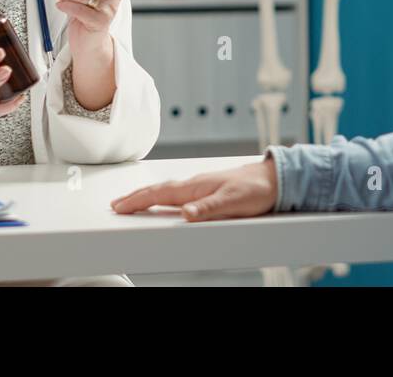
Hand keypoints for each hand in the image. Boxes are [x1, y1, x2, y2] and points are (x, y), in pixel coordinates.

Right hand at [111, 158, 277, 221]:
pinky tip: (165, 200)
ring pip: (168, 190)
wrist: (275, 178)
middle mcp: (196, 184)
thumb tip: (186, 213)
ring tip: (133, 201)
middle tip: (117, 204)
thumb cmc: (257, 189)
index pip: (160, 193)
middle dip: (136, 197)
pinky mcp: (209, 189)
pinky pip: (178, 192)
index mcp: (196, 186)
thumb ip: (209, 208)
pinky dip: (164, 196)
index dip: (138, 200)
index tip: (119, 206)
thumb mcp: (233, 202)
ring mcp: (202, 185)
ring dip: (148, 195)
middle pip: (159, 190)